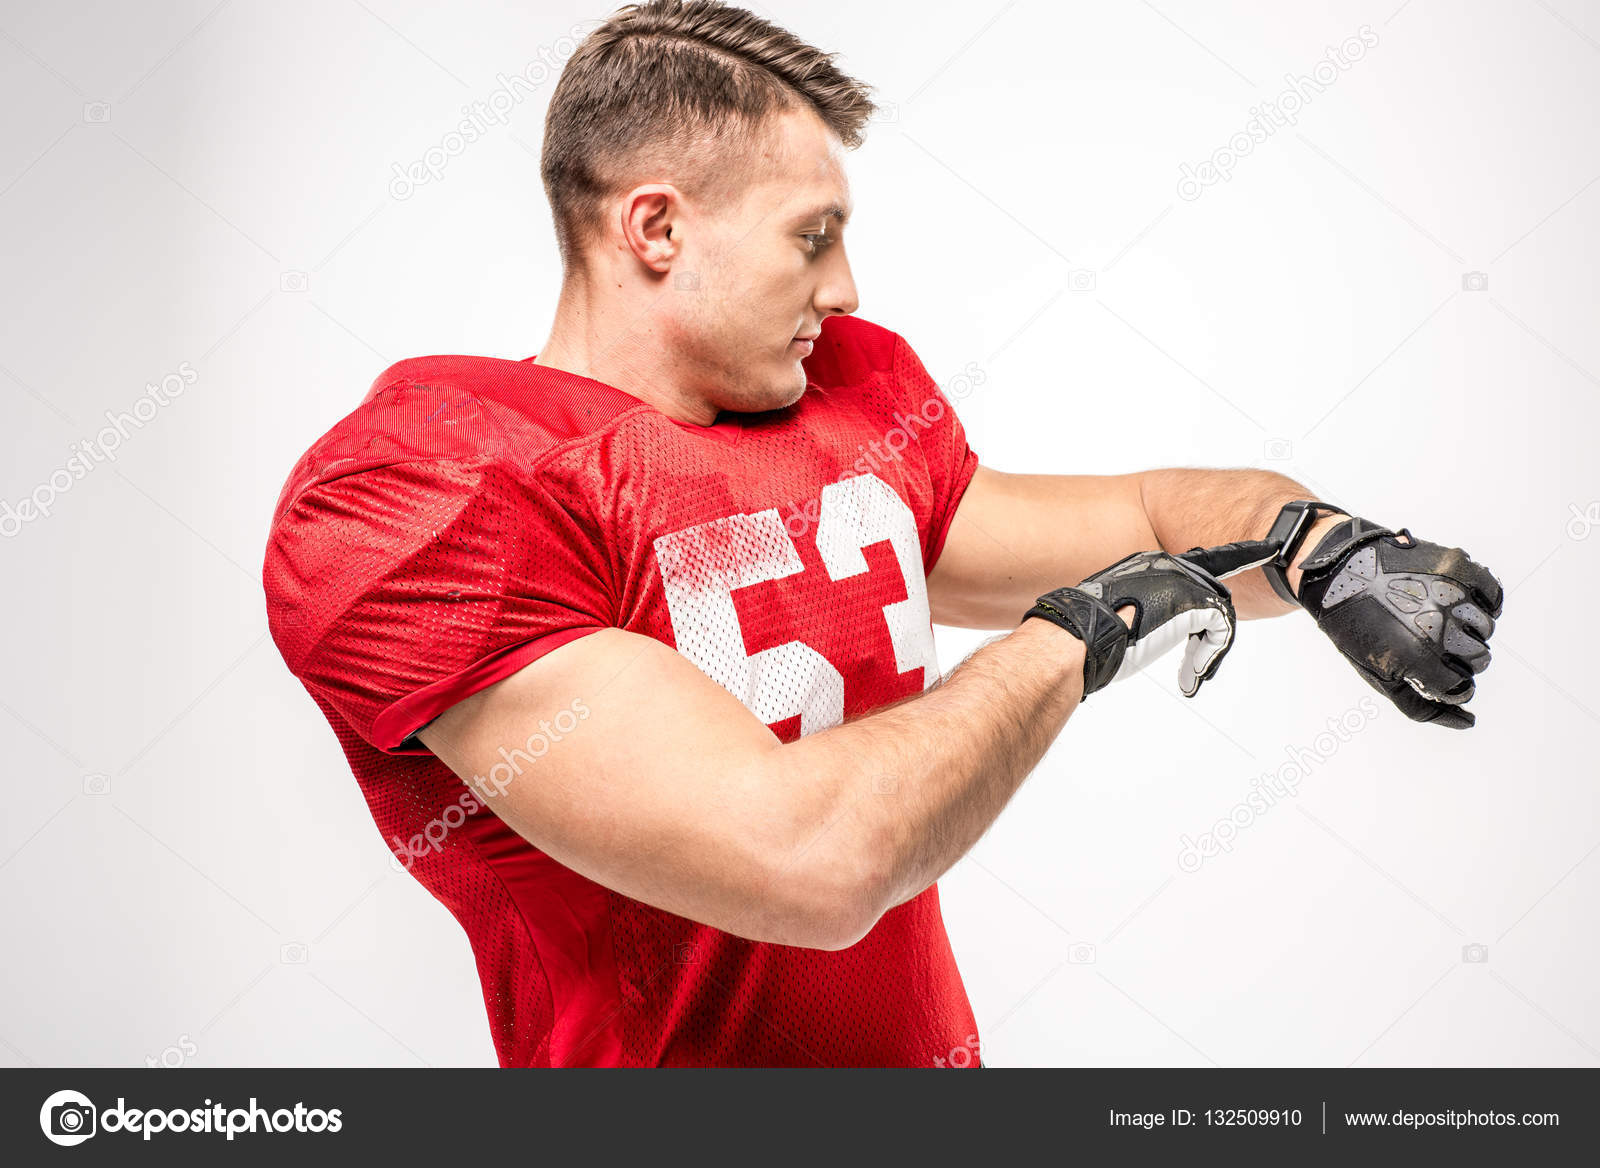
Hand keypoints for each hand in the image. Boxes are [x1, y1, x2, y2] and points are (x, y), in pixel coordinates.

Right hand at [1023, 547, 1237, 699]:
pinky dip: (1210, 655)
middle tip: (1195, 666)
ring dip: (1207, 650)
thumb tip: (1142, 629)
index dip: (1236, 556)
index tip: (1266, 546)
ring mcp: (1181, 579)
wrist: (1082, 635)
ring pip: (1218, 613)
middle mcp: (1166, 564)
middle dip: (1209, 634)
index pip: (1200, 561)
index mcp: (1146, 565)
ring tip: (1188, 673)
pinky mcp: (1193, 600)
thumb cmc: (1089, 635)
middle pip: (1209, 596)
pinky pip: (1221, 628)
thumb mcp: (1117, 617)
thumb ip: (1141, 612)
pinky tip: (1189, 674)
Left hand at [1294, 517, 1503, 728]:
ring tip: (1434, 619)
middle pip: (1479, 660)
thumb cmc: (1355, 628)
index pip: (1460, 689)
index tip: (1429, 673)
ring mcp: (1451, 592)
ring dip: (1467, 630)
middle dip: (1458, 660)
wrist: (1338, 571)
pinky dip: (1482, 602)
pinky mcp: (1459, 566)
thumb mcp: (1377, 674)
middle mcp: (1439, 624)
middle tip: (1429, 644)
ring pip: (1486, 629)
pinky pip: (1493, 594)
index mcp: (1416, 656)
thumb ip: (1421, 705)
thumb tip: (1467, 721)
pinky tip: (1456, 604)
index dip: (1445, 685)